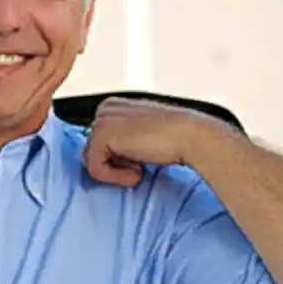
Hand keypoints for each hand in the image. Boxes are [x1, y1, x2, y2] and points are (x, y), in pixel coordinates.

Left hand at [83, 97, 231, 186]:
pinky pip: (94, 169)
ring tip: (141, 165)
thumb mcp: (141, 137)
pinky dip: (115, 177)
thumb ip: (122, 142)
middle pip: (92, 152)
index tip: (141, 159)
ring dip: (117, 171)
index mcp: (114, 106)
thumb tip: (107, 161)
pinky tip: (138, 170)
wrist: (190, 137)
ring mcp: (102, 119)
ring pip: (91, 161)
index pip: (100, 144)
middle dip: (116, 164)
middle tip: (142, 162)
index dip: (119, 160)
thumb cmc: (174, 140)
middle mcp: (105, 108)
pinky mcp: (102, 134)